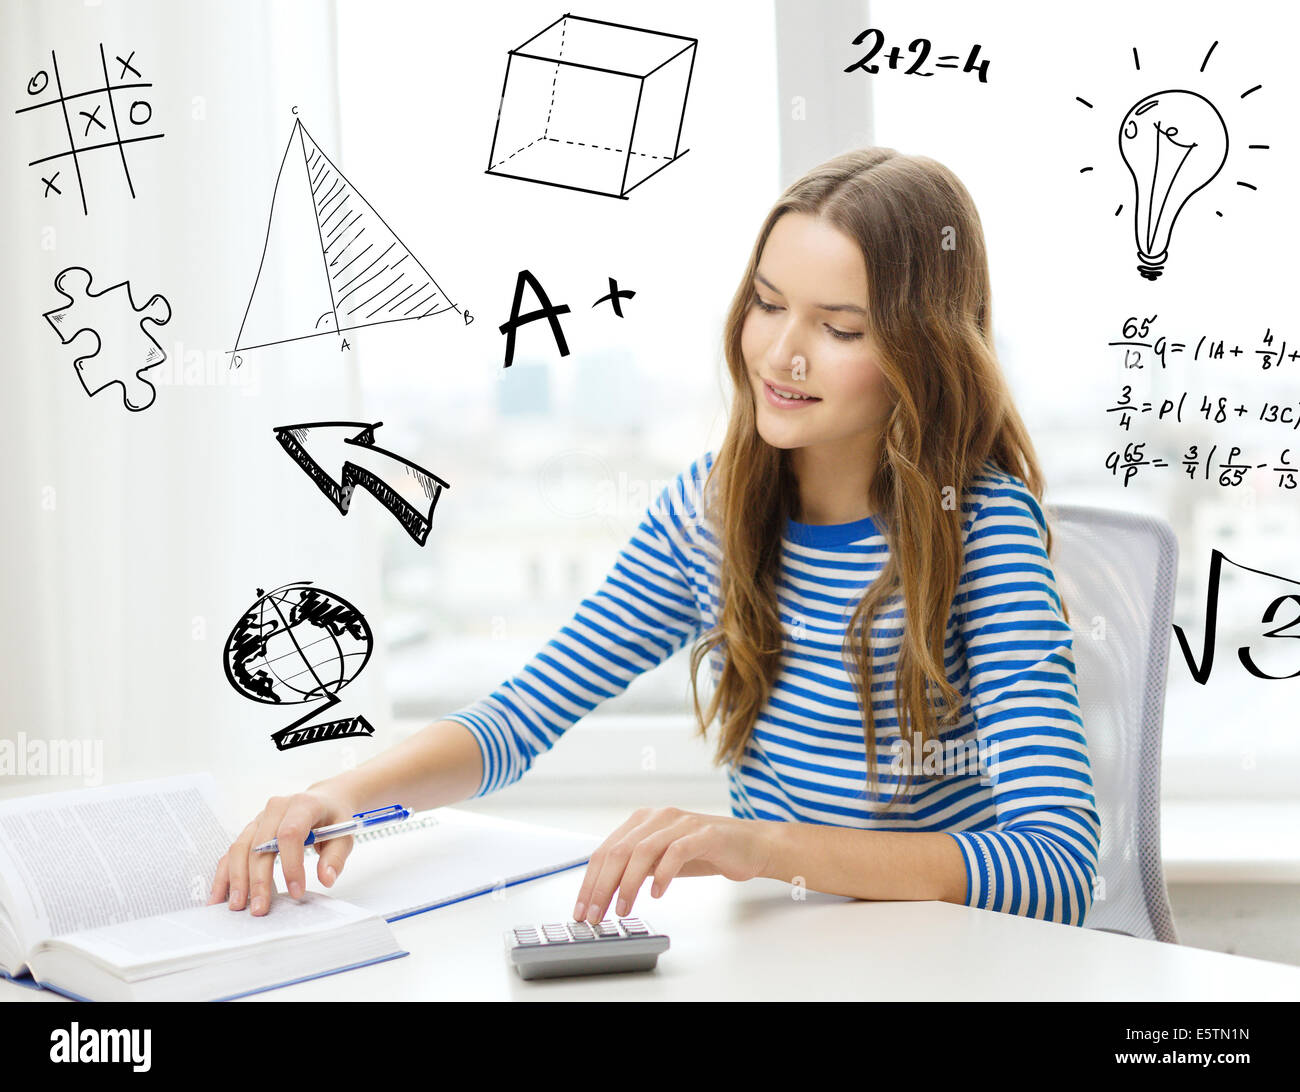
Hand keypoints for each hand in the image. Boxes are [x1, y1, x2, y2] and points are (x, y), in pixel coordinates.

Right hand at [206, 783, 359, 916]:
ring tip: (237, 907)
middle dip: (259, 880)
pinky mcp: (250, 830)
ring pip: (241, 849)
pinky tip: (219, 896)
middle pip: (260, 845)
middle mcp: (276, 808)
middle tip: (260, 910)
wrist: (324, 800)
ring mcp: (260, 818)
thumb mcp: (344, 834)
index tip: (297, 891)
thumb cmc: (333, 818)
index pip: (290, 834)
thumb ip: (336, 857)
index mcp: (303, 804)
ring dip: (237, 879)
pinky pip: (232, 852)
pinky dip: (225, 874)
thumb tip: (325, 880)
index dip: (291, 865)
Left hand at [572, 807, 773, 923]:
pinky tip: (658, 893)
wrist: (750, 845)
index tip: (582, 909)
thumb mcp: (662, 860)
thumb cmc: (703, 853)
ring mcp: (681, 823)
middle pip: (619, 850)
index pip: (606, 850)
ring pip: (643, 851)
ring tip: (622, 909)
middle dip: (602, 886)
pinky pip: (677, 851)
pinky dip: (663, 873)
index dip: (590, 881)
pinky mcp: (705, 834)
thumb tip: (602, 892)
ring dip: (627, 884)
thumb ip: (636, 867)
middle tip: (594, 915)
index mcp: (643, 821)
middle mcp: (658, 817)